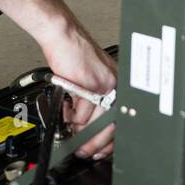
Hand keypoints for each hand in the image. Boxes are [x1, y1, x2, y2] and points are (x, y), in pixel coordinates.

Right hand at [40, 25, 117, 160]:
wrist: (63, 35)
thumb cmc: (74, 53)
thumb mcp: (91, 77)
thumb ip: (94, 98)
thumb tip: (89, 124)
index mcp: (119, 83)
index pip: (120, 120)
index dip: (110, 140)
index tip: (100, 149)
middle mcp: (115, 84)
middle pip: (110, 125)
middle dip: (95, 142)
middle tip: (84, 149)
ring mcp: (104, 85)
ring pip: (94, 122)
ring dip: (78, 130)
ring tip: (70, 128)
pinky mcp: (89, 85)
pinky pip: (80, 113)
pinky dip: (70, 118)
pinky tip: (66, 111)